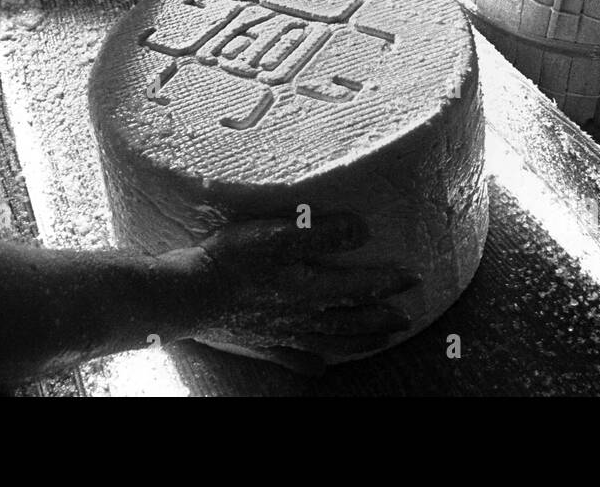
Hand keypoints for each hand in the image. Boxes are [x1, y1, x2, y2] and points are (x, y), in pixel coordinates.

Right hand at [165, 213, 419, 372]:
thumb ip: (322, 232)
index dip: (389, 282)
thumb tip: (364, 230)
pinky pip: (294, 358)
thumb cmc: (230, 260)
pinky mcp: (260, 342)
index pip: (362, 287)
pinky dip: (312, 363)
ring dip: (360, 342)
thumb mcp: (276, 235)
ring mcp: (282, 334)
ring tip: (381, 342)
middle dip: (382, 319)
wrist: (186, 296)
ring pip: (332, 342)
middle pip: (353, 321)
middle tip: (407, 318)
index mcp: (311, 289)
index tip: (414, 278)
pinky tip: (320, 370)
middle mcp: (303, 317)